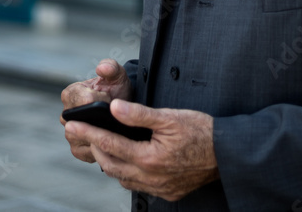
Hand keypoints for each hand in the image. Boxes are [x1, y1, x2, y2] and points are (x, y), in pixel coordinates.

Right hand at [61, 59, 132, 162]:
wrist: (121, 110)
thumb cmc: (116, 91)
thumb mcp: (117, 76)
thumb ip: (111, 67)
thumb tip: (101, 68)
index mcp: (71, 93)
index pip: (84, 100)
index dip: (103, 101)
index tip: (114, 100)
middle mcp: (66, 114)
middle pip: (81, 122)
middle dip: (101, 121)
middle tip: (117, 119)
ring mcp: (70, 133)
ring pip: (83, 139)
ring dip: (100, 137)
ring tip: (117, 132)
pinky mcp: (77, 149)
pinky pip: (87, 153)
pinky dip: (100, 151)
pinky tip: (113, 145)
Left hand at [68, 100, 218, 201]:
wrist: (229, 154)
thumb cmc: (203, 132)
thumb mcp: (170, 117)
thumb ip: (139, 115)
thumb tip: (113, 108)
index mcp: (150, 158)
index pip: (109, 144)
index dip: (88, 132)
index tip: (72, 124)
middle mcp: (151, 178)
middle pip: (110, 165)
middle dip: (93, 147)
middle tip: (79, 133)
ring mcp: (160, 188)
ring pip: (122, 178)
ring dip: (108, 162)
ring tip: (99, 145)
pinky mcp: (168, 192)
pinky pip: (138, 186)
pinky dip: (126, 173)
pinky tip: (126, 162)